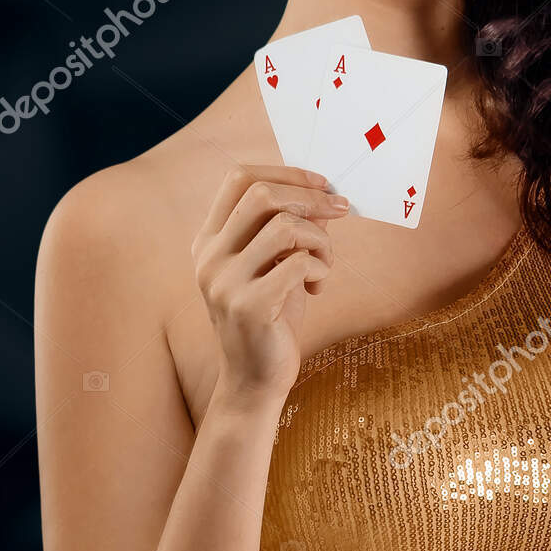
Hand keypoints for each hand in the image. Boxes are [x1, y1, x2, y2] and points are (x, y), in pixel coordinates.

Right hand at [192, 165, 348, 407]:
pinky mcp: (249, 305)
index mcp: (210, 239)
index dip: (286, 172)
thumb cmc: (271, 316)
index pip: (239, 178)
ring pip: (286, 227)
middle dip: (311, 197)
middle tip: (340, 211)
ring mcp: (225, 281)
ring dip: (321, 239)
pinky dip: (321, 267)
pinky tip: (317, 286)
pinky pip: (299, 263)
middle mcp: (209, 256)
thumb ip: (289, 228)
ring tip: (324, 262)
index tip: (322, 183)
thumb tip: (324, 192)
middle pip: (262, 194)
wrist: (255, 378)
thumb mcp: (275, 264)